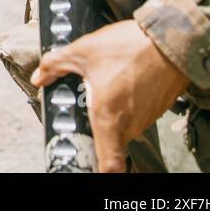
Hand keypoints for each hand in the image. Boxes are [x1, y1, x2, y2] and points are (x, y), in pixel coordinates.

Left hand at [31, 20, 188, 172]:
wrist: (169, 39)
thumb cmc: (128, 47)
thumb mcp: (82, 52)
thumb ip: (55, 65)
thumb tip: (39, 76)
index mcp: (108, 118)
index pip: (109, 165)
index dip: (100, 171)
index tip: (89, 168)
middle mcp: (129, 124)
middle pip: (112, 142)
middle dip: (99, 131)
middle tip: (87, 110)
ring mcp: (146, 118)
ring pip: (124, 127)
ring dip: (114, 115)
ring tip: (106, 89)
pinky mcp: (157, 109)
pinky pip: (136, 115)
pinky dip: (127, 105)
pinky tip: (122, 83)